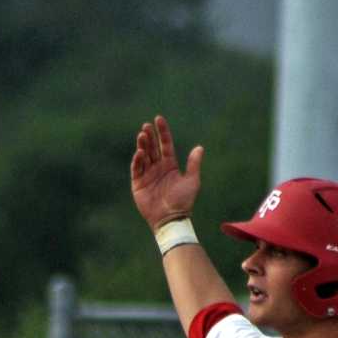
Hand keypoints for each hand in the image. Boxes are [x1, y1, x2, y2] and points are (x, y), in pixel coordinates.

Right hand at [130, 115, 203, 229]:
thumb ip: (193, 164)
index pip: (165, 144)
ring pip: (144, 155)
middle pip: (153, 148)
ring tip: (142, 135)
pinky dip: (137, 160)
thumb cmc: (183, 201)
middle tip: (146, 126)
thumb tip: (200, 147)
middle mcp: (158, 168)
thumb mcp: (192, 181)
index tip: (158, 119)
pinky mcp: (138, 184)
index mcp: (170, 165)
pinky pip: (136, 169)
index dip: (162, 132)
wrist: (171, 219)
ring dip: (143, 145)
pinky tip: (140, 152)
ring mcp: (147, 175)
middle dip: (150, 136)